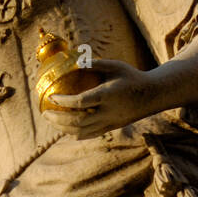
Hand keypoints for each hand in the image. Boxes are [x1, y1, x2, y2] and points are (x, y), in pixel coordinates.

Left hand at [42, 59, 157, 137]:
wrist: (152, 96)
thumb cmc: (131, 77)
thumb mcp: (115, 65)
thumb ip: (95, 63)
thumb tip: (74, 61)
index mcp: (108, 95)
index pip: (82, 102)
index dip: (64, 102)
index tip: (51, 98)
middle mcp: (108, 112)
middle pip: (79, 122)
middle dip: (59, 120)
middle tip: (45, 113)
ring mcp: (110, 123)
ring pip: (83, 132)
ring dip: (64, 128)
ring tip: (51, 120)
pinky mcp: (111, 128)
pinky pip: (89, 134)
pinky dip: (74, 132)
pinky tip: (64, 127)